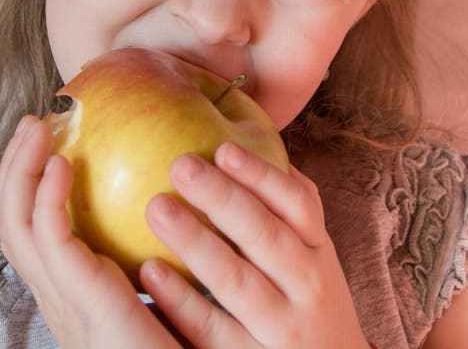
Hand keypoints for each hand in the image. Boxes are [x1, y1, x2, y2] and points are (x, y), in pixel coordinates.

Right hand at [0, 116, 179, 348]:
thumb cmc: (181, 343)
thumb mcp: (155, 284)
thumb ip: (146, 246)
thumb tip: (165, 186)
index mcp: (66, 289)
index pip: (26, 229)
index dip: (25, 181)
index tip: (43, 137)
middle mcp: (53, 293)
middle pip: (8, 221)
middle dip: (13, 166)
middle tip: (33, 121)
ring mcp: (61, 300)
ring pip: (16, 226)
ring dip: (22, 170)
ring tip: (39, 127)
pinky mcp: (82, 301)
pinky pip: (52, 240)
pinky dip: (49, 197)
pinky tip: (65, 163)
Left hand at [139, 143, 369, 347]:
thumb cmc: (304, 298)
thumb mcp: (309, 255)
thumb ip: (285, 207)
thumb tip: (250, 138)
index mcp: (316, 251)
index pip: (298, 205)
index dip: (262, 176)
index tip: (223, 149)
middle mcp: (307, 287)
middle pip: (266, 236)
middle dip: (223, 198)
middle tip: (179, 164)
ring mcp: (281, 329)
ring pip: (238, 282)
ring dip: (196, 243)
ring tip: (156, 207)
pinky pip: (213, 332)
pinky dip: (182, 301)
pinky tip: (151, 271)